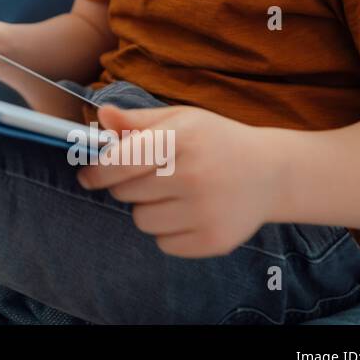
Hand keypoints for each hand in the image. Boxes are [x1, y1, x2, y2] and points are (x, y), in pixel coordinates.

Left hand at [75, 102, 282, 258]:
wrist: (271, 173)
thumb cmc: (215, 142)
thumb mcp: (180, 120)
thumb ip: (137, 121)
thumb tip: (101, 116)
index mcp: (181, 140)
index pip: (119, 162)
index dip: (96, 171)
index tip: (88, 175)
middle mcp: (193, 176)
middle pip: (125, 192)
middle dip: (126, 185)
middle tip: (151, 177)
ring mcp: (205, 211)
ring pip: (141, 220)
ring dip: (147, 208)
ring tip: (173, 193)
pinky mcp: (213, 240)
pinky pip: (163, 243)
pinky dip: (168, 231)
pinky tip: (188, 212)